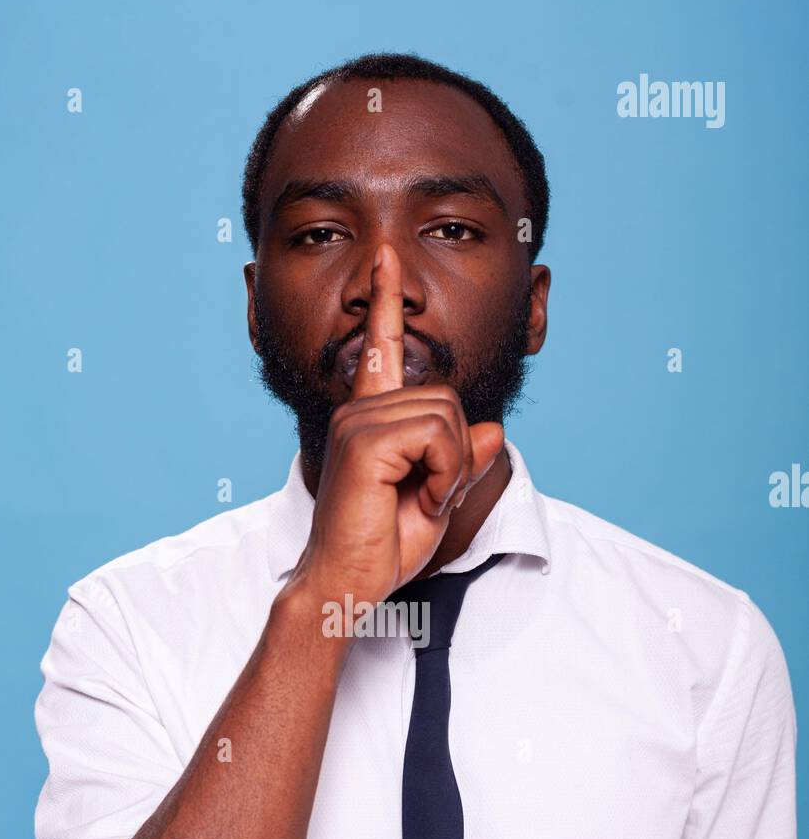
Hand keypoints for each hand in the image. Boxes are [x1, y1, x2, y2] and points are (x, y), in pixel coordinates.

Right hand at [290, 243, 504, 609]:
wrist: (345, 580)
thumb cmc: (381, 545)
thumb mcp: (437, 497)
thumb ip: (463, 460)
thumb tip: (493, 427)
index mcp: (370, 417)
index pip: (382, 348)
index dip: (387, 301)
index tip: (386, 257)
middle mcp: (359, 410)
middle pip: (448, 398)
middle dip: (456, 454)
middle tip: (428, 496)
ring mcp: (357, 421)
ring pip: (447, 417)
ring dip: (450, 468)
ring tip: (419, 500)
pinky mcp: (364, 440)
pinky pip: (438, 436)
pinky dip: (444, 475)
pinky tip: (419, 500)